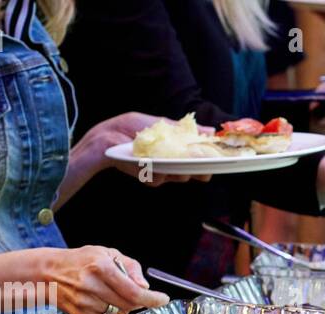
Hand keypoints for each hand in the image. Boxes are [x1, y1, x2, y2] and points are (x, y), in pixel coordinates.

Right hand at [33, 246, 169, 313]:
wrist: (49, 272)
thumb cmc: (80, 260)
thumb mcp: (107, 253)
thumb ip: (130, 267)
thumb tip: (144, 286)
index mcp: (100, 267)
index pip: (133, 291)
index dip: (152, 299)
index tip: (162, 300)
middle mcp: (91, 285)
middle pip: (129, 305)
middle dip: (138, 301)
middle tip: (135, 293)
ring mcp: (85, 302)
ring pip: (118, 313)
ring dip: (122, 305)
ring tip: (109, 291)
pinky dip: (108, 310)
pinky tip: (97, 298)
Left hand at [77, 112, 212, 185]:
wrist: (106, 137)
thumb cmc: (132, 128)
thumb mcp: (161, 124)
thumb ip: (185, 129)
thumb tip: (211, 129)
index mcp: (176, 149)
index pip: (198, 159)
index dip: (208, 162)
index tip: (218, 162)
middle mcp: (171, 162)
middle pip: (192, 173)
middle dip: (198, 171)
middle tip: (202, 169)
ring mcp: (160, 171)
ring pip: (177, 177)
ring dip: (176, 170)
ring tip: (167, 160)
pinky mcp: (148, 177)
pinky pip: (159, 179)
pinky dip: (155, 172)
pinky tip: (147, 165)